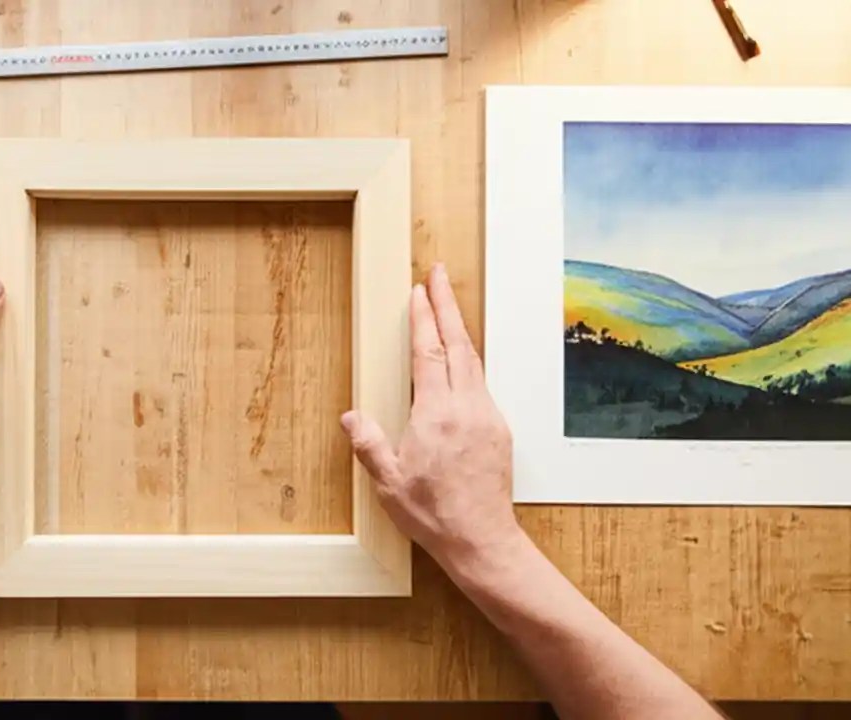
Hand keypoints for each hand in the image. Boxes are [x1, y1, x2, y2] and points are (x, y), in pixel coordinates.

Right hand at [340, 264, 521, 567]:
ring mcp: (487, 416)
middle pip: (458, 343)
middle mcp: (468, 407)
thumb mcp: (387, 482)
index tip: (419, 291)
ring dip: (459, 329)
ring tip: (447, 308)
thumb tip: (352, 417)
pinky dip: (468, 359)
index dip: (423, 317)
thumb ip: (369, 444)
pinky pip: (481, 382)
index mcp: (437, 413)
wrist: (482, 541)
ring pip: (473, 360)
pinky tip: (460, 361)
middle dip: (447, 305)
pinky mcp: (498, 430)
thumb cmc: (435, 514)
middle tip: (438, 275)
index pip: (429, 352)